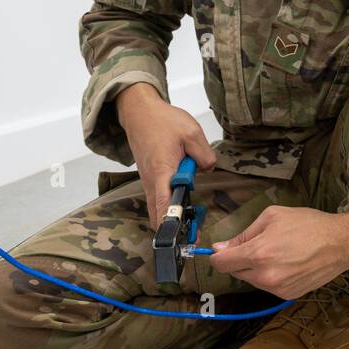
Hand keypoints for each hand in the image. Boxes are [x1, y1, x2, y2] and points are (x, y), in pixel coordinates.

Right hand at [116, 82, 216, 227]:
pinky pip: (158, 199)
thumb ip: (204, 154)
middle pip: (158, 214)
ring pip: (157, 208)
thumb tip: (208, 169)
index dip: (172, 222)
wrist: (140, 113)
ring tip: (194, 223)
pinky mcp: (150, 179)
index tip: (181, 236)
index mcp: (161, 171)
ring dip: (172, 216)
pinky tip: (184, 203)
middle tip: (194, 234)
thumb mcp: (191, 133)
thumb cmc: (163, 121)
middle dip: (174, 227)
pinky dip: (168, 205)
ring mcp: (148, 182)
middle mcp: (151, 181)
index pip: (164, 203)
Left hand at [209, 206, 348, 300]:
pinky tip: (289, 263)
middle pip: (235, 272)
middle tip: (261, 245)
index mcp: (258, 253)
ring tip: (279, 253)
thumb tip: (221, 248)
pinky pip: (268, 286)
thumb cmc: (308, 224)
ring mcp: (276, 289)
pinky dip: (272, 276)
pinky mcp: (287, 295)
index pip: (221, 263)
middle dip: (241, 260)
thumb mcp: (273, 217)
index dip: (218, 256)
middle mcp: (264, 275)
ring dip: (257, 268)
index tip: (222, 251)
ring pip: (252, 280)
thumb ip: (244, 234)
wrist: (340, 243)